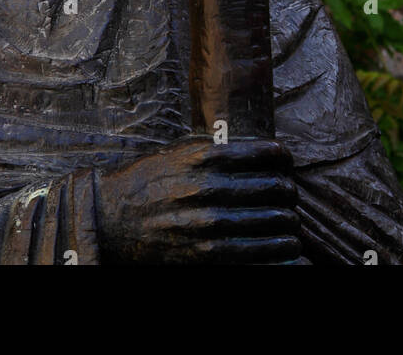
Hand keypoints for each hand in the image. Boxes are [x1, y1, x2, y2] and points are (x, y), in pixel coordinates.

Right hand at [94, 136, 301, 264]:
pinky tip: (288, 247)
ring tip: (293, 224)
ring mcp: (208, 224)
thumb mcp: (179, 151)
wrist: (110, 217)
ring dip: (290, 223)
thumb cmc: (147, 180)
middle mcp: (209, 188)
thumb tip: (257, 148)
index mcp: (204, 156)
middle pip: (274, 188)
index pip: (266, 154)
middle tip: (290, 194)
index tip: (287, 162)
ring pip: (272, 222)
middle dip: (290, 192)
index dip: (284, 158)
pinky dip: (279, 250)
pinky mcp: (206, 254)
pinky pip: (256, 253)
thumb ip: (215, 148)